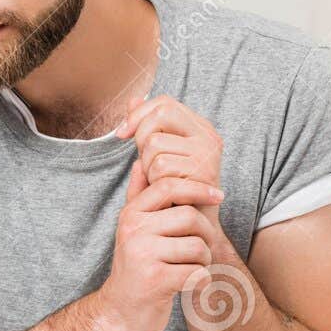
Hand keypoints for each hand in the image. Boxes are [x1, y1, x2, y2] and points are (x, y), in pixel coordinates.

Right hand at [96, 162, 224, 330]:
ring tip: (189, 270)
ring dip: (203, 262)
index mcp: (130, 215)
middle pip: (190, 217)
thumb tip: (139, 162)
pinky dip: (200, 282)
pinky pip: (197, 273)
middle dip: (205, 235)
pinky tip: (189, 286)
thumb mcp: (132, 230)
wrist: (119, 313)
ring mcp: (142, 255)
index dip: (198, 188)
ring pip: (197, 246)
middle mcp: (133, 231)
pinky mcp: (155, 280)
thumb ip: (137, 196)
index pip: (168, 186)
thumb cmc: (134, 269)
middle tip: (199, 251)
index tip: (218, 196)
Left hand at [115, 95, 223, 222]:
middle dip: (141, 141)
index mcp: (199, 128)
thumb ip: (146, 129)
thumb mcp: (157, 158)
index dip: (137, 114)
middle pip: (157, 117)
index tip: (121, 134)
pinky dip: (155, 183)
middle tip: (148, 167)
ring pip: (155, 146)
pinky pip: (161, 168)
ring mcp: (208, 153)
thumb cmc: (173, 194)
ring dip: (148, 169)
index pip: (163, 102)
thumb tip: (133, 99)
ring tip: (161, 184)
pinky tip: (167, 194)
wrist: (194, 231)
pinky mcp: (205, 173)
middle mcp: (208, 136)